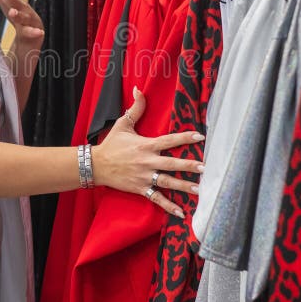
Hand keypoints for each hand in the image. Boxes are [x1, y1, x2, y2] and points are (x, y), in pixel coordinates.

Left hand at [0, 0, 44, 45]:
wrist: (29, 38)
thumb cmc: (18, 15)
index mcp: (13, 0)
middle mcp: (21, 8)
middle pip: (14, 1)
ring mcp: (27, 20)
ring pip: (23, 18)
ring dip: (19, 15)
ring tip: (13, 12)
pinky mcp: (31, 34)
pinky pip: (32, 34)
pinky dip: (34, 33)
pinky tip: (38, 32)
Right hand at [91, 87, 204, 218]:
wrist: (96, 165)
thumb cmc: (111, 144)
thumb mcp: (123, 124)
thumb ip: (135, 108)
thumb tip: (139, 89)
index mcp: (146, 145)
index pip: (169, 140)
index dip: (185, 137)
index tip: (200, 136)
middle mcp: (147, 162)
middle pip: (172, 164)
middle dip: (188, 165)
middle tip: (204, 167)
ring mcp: (144, 177)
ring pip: (167, 182)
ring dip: (183, 186)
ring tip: (198, 189)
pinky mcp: (140, 188)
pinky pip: (156, 198)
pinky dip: (168, 206)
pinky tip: (181, 212)